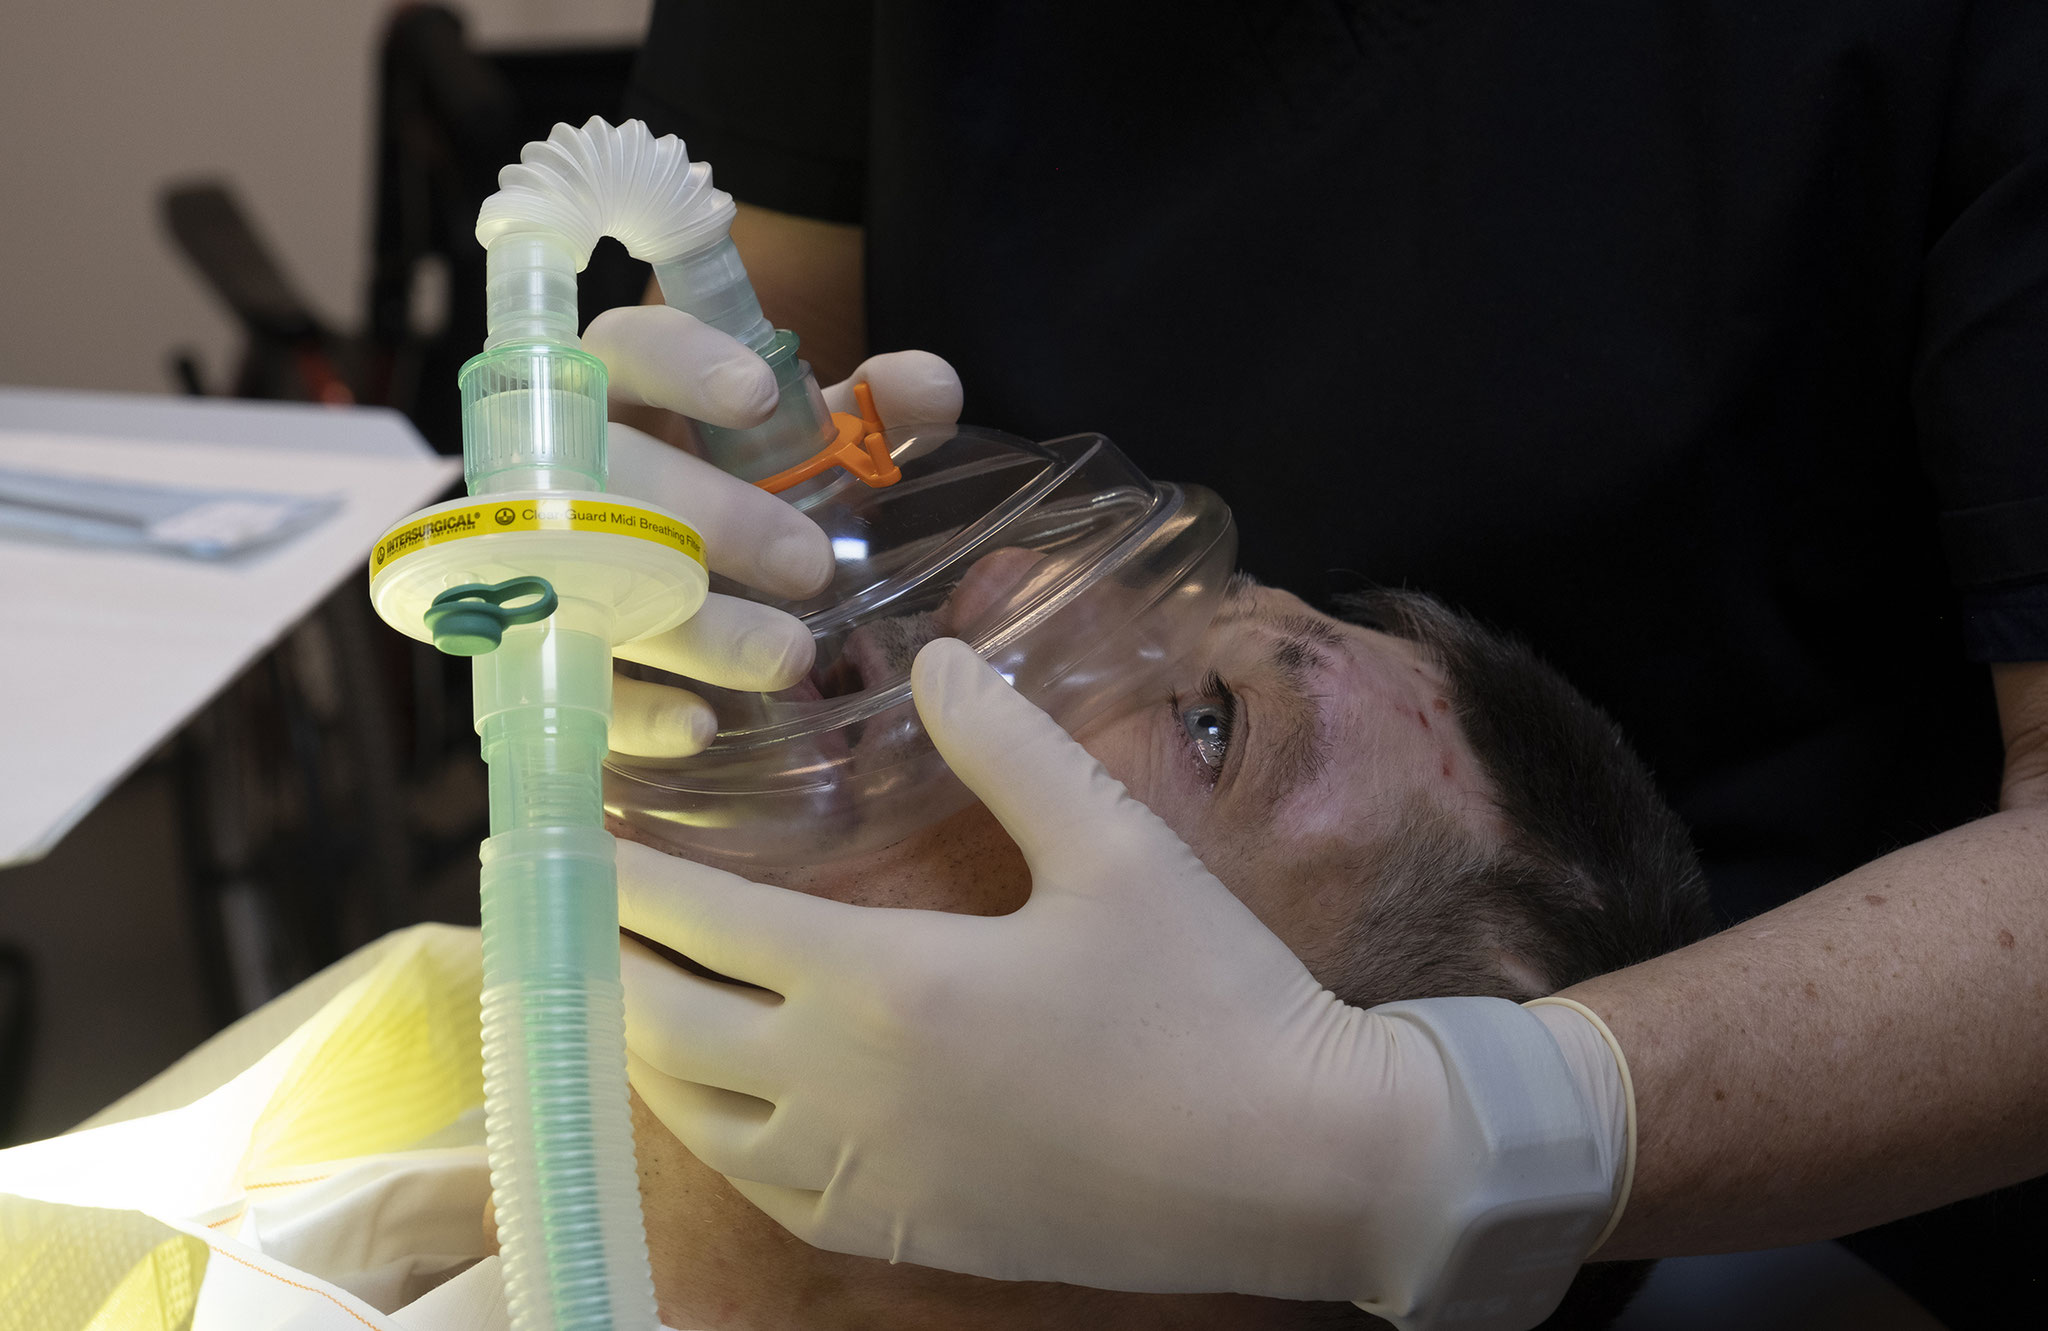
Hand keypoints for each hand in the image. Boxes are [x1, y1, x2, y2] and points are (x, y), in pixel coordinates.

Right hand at [582, 305, 961, 754]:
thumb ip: (861, 412)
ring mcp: (548, 561)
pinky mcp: (553, 651)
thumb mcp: (788, 438)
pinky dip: (639, 712)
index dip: (686, 367)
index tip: (759, 396)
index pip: (632, 349)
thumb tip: (938, 388)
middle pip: (617, 477)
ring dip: (699, 627)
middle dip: (711, 517)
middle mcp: (572, 466)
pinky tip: (702, 726)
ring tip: (790, 657)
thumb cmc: (721, 476)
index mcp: (623, 389)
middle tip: (810, 563)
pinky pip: (579, 685)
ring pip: (601, 589)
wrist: (641, 561)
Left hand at [618, 637, 1631, 1330]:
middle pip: (661, 1026)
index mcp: (887, 981)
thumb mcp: (1119, 846)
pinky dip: (714, 1134)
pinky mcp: (902, 1236)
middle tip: (570, 911)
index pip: (700, 921)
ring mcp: (866, 1178)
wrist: (1294, 1165)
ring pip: (693, 1121)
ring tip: (627, 991)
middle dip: (600, 962)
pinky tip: (725, 1100)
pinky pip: (762, 1189)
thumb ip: (1011, 747)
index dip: (620, 877)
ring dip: (642, 1051)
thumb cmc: (1208, 997)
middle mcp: (846, 1090)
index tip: (566, 838)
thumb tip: (937, 656)